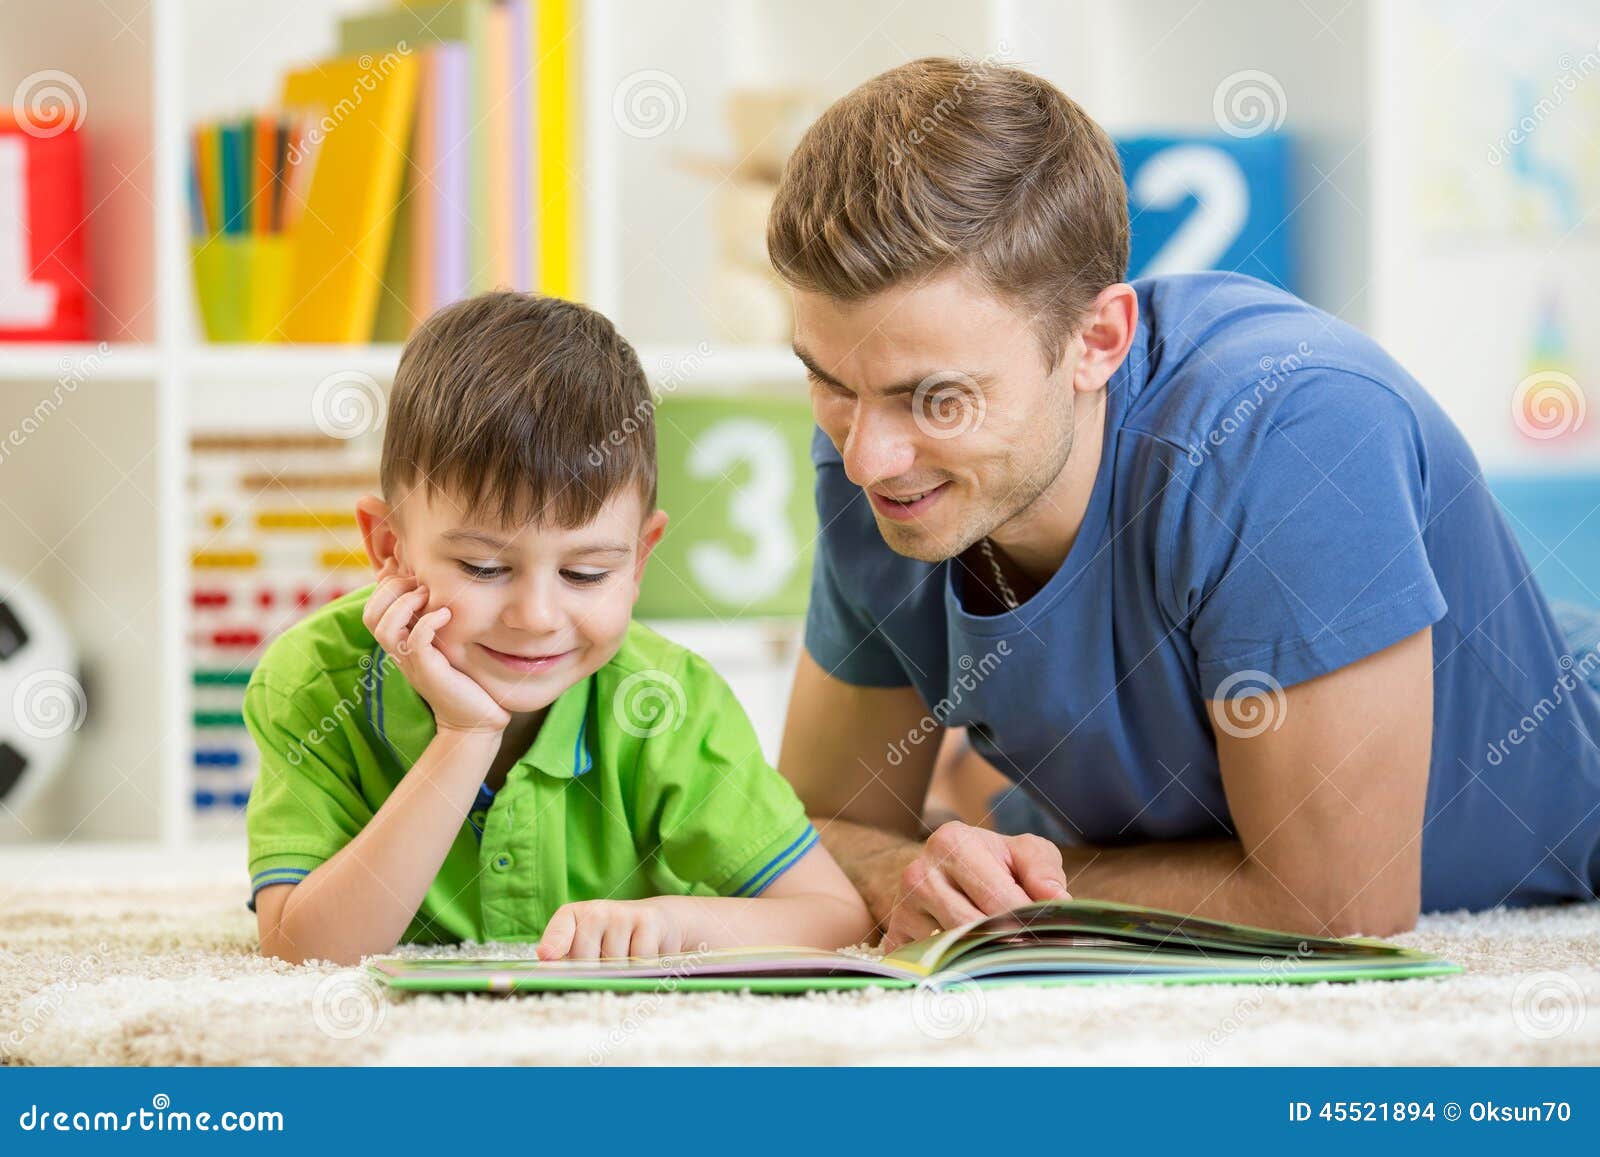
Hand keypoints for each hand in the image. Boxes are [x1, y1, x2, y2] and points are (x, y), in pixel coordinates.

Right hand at [362, 558, 509, 734]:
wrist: (476, 719)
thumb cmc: (465, 678)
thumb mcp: (447, 644)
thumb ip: (436, 622)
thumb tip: (436, 589)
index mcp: (400, 643)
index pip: (371, 610)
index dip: (386, 587)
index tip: (415, 578)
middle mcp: (400, 653)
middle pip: (370, 616)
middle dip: (391, 591)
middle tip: (420, 584)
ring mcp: (412, 663)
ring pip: (385, 628)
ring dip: (405, 604)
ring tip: (428, 596)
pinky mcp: (429, 671)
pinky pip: (415, 641)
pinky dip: (428, 622)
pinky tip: (446, 615)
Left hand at [536, 898, 695, 960]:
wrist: (661, 922)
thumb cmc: (617, 941)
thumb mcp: (591, 947)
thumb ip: (570, 962)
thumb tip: (555, 978)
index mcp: (574, 916)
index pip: (560, 929)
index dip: (554, 943)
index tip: (546, 956)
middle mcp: (596, 911)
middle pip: (587, 959)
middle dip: (595, 975)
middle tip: (607, 970)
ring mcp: (622, 914)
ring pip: (615, 963)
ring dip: (623, 972)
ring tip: (629, 962)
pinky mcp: (647, 920)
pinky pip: (639, 960)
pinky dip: (642, 968)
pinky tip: (646, 959)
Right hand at [881, 821, 1069, 950]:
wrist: (949, 868)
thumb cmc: (995, 861)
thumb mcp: (1025, 852)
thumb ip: (1044, 869)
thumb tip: (1058, 900)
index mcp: (952, 842)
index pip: (998, 898)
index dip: (1030, 923)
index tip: (1053, 939)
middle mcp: (919, 871)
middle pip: (972, 928)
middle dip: (1009, 944)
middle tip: (1036, 955)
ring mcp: (902, 906)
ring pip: (952, 950)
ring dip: (984, 959)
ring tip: (1009, 958)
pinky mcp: (896, 936)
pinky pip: (930, 966)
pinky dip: (955, 971)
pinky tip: (976, 967)